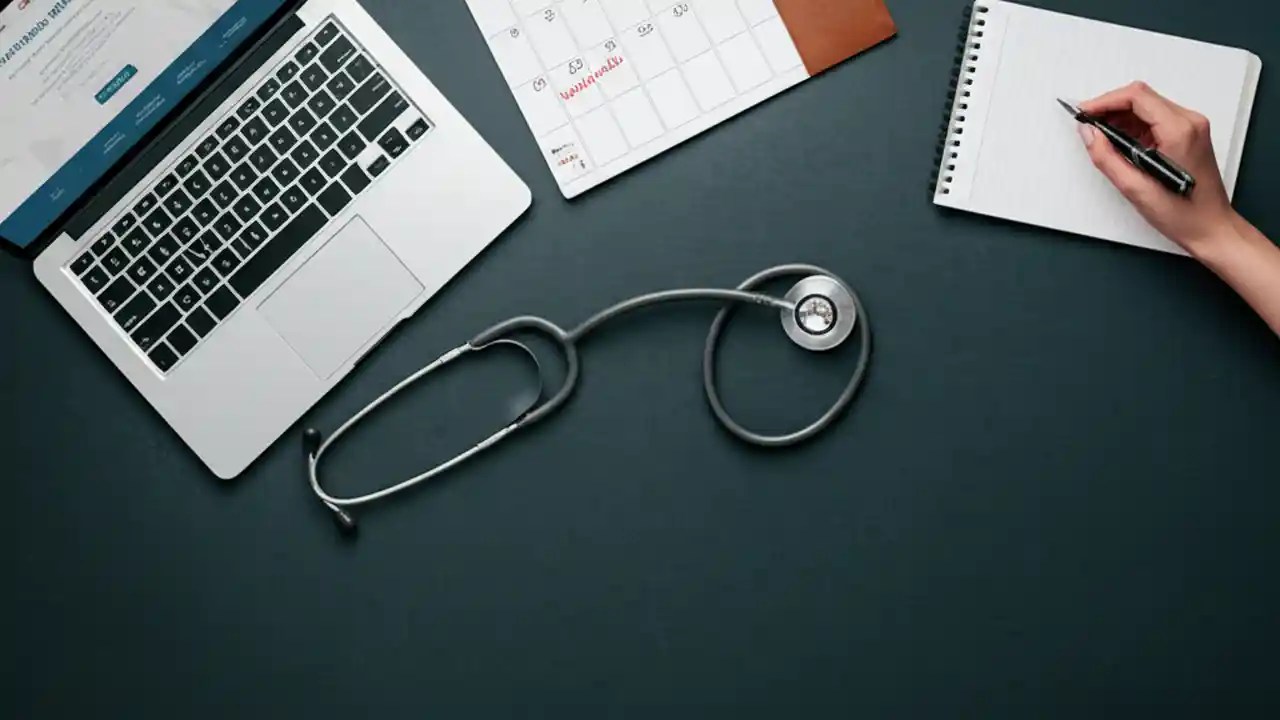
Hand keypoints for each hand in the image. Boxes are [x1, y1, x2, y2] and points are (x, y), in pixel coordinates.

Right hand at [1078, 82, 1237, 254]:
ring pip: (1147, 106)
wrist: (1211, 227)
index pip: (1137, 97)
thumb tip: (1088, 133)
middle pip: (1141, 97)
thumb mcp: (1135, 189)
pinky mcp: (1188, 134)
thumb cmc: (1183, 214)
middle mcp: (1189, 122)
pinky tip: (1119, 142)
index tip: (1084, 113)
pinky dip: (1133, 126)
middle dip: (1110, 108)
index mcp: (1179, 131)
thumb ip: (1107, 157)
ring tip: (1100, 137)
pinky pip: (1155, 119)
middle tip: (1087, 125)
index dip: (1105, 101)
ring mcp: (1191, 127)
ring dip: (1120, 117)